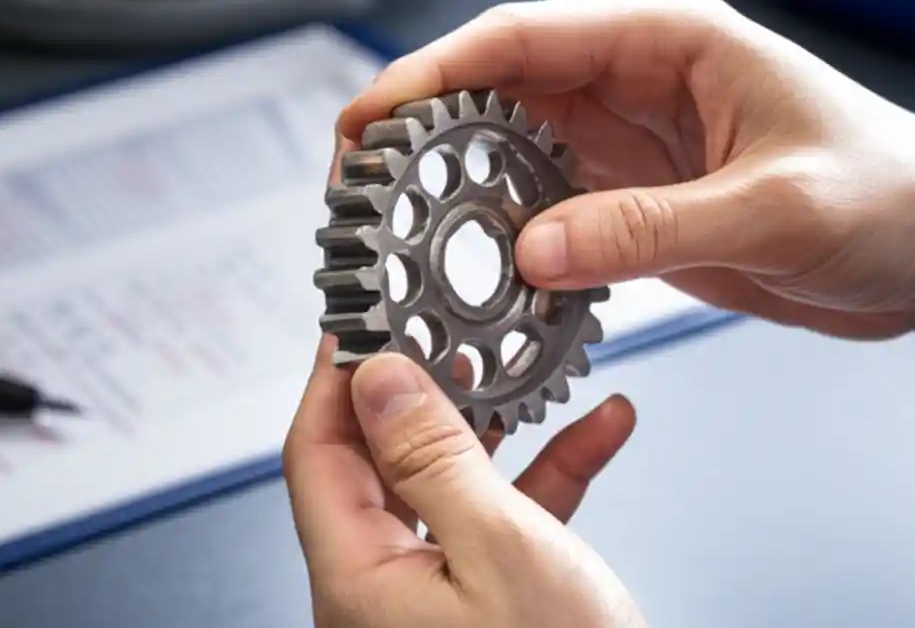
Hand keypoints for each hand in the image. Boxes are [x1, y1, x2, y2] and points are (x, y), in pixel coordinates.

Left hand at [283, 336, 645, 626]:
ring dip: (490, 423)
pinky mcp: (492, 607)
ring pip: (447, 485)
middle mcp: (382, 591)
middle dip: (421, 388)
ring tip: (518, 366)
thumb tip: (379, 378)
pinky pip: (505, 523)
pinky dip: (548, 474)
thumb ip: (434, 458)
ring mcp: (436, 600)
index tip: (362, 315)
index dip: (336, 375)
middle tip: (448, 325)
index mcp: (359, 579)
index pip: (318, 449)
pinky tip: (597, 430)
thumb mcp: (502, 550)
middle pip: (380, 461)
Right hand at [338, 0, 914, 350]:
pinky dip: (496, 240)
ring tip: (396, 236)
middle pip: (490, 93)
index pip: (518, 40)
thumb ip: (652, 228)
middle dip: (416, 137)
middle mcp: (629, 84)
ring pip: (502, 155)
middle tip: (360, 191)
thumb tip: (537, 249)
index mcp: (663, 41)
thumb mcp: (775, 208)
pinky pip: (537, 210)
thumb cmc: (886, 193)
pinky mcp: (623, 202)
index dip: (429, 76)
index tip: (370, 120)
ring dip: (447, 193)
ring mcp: (621, 145)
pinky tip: (471, 272)